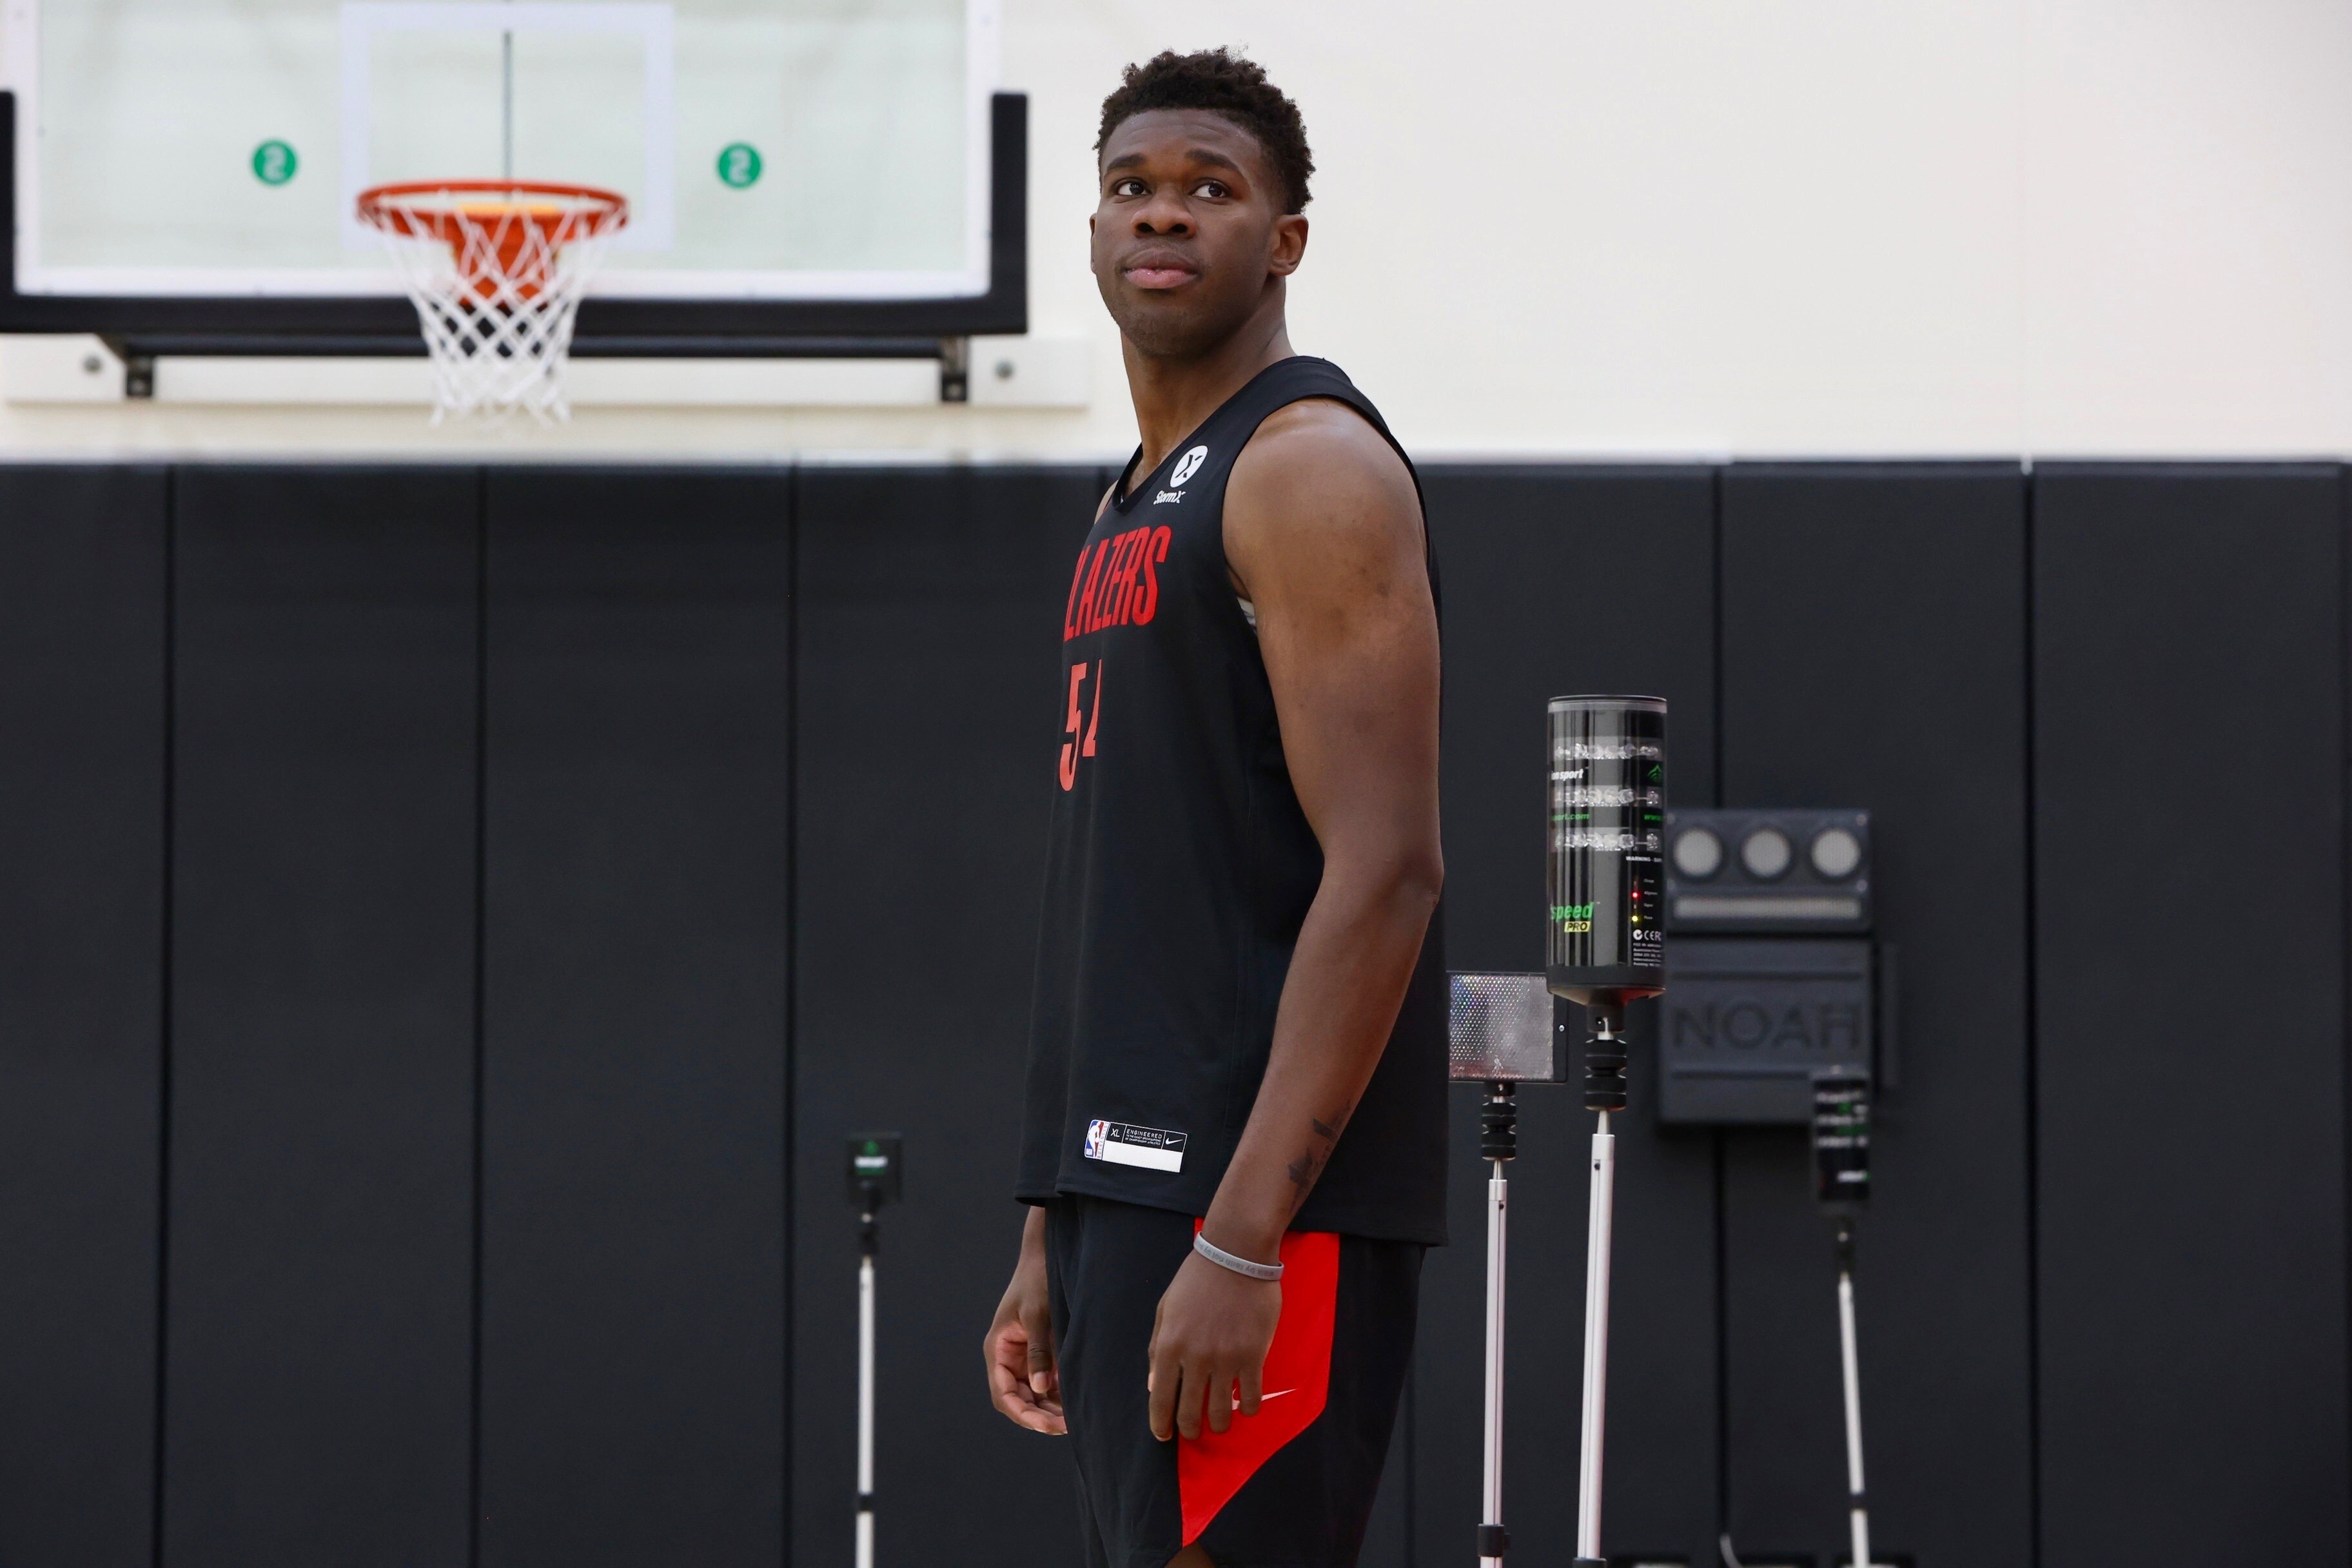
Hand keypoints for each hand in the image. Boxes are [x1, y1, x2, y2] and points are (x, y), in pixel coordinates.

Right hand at [984, 1209, 1064, 1433]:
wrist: (1047, 1257)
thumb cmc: (1037, 1281)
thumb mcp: (1037, 1315)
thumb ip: (1038, 1352)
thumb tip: (1041, 1389)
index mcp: (997, 1350)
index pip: (1003, 1394)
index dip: (1022, 1414)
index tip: (1045, 1424)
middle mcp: (1007, 1359)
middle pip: (1018, 1400)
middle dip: (1039, 1416)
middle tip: (1066, 1427)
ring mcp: (1024, 1358)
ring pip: (1033, 1396)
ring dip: (1049, 1410)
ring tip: (1074, 1421)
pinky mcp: (1041, 1355)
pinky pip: (1047, 1384)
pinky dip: (1058, 1396)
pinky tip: (1076, 1404)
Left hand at [1147, 1249, 1281, 1440]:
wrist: (1236, 1255)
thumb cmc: (1196, 1279)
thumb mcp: (1166, 1309)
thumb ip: (1157, 1348)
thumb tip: (1153, 1385)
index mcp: (1169, 1345)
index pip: (1161, 1399)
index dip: (1161, 1424)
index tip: (1163, 1435)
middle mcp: (1195, 1358)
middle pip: (1190, 1413)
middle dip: (1190, 1430)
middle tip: (1193, 1432)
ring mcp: (1226, 1359)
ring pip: (1221, 1412)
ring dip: (1219, 1425)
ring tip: (1220, 1424)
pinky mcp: (1253, 1355)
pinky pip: (1250, 1397)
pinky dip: (1246, 1410)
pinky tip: (1244, 1408)